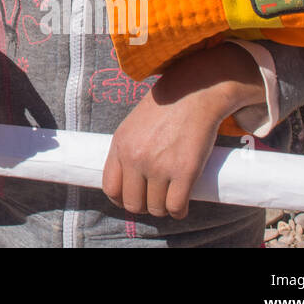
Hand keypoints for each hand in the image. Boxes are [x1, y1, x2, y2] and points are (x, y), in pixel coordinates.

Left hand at [102, 44, 261, 218]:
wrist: (193, 92)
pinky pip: (176, 207)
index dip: (121, 200)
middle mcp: (135, 158)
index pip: (111, 188)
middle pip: (133, 204)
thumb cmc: (165, 108)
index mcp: (120, 145)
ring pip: (156, 208)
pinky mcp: (185, 171)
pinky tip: (182, 205)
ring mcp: (159, 166)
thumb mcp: (133, 125)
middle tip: (155, 199)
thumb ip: (127, 149)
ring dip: (163, 209)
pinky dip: (179, 211)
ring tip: (170, 199)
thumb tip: (127, 179)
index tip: (134, 198)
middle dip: (144, 206)